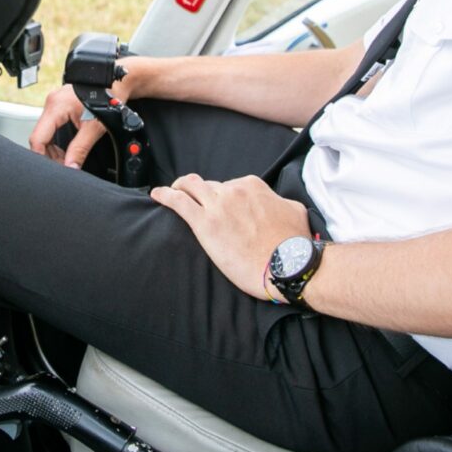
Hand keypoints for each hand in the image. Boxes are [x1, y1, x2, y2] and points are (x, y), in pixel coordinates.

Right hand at [28, 83, 104, 168]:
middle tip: (64, 166)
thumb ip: (80, 149)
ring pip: (45, 132)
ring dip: (53, 148)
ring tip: (67, 159)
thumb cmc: (109, 97)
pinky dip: (56, 139)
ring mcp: (55, 103)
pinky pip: (52, 126)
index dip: (42, 156)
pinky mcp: (60, 105)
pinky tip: (66, 148)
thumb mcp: (94, 128)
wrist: (116, 83)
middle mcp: (52, 102)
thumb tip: (71, 167)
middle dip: (49, 154)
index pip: (37, 137)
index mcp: (56, 106)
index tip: (52, 169)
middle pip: (40, 136)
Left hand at [150, 174, 311, 300]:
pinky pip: (178, 202)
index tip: (220, 206)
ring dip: (179, 187)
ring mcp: (217, 206)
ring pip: (190, 186)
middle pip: (209, 186)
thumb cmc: (294, 243)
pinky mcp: (204, 224)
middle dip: (201, 194)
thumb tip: (277, 203)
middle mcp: (233, 191)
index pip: (229, 185)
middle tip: (195, 203)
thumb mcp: (295, 210)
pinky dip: (164, 195)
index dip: (223, 196)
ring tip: (172, 193)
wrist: (288, 266)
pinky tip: (156, 195)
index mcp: (252, 186)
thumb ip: (280, 201)